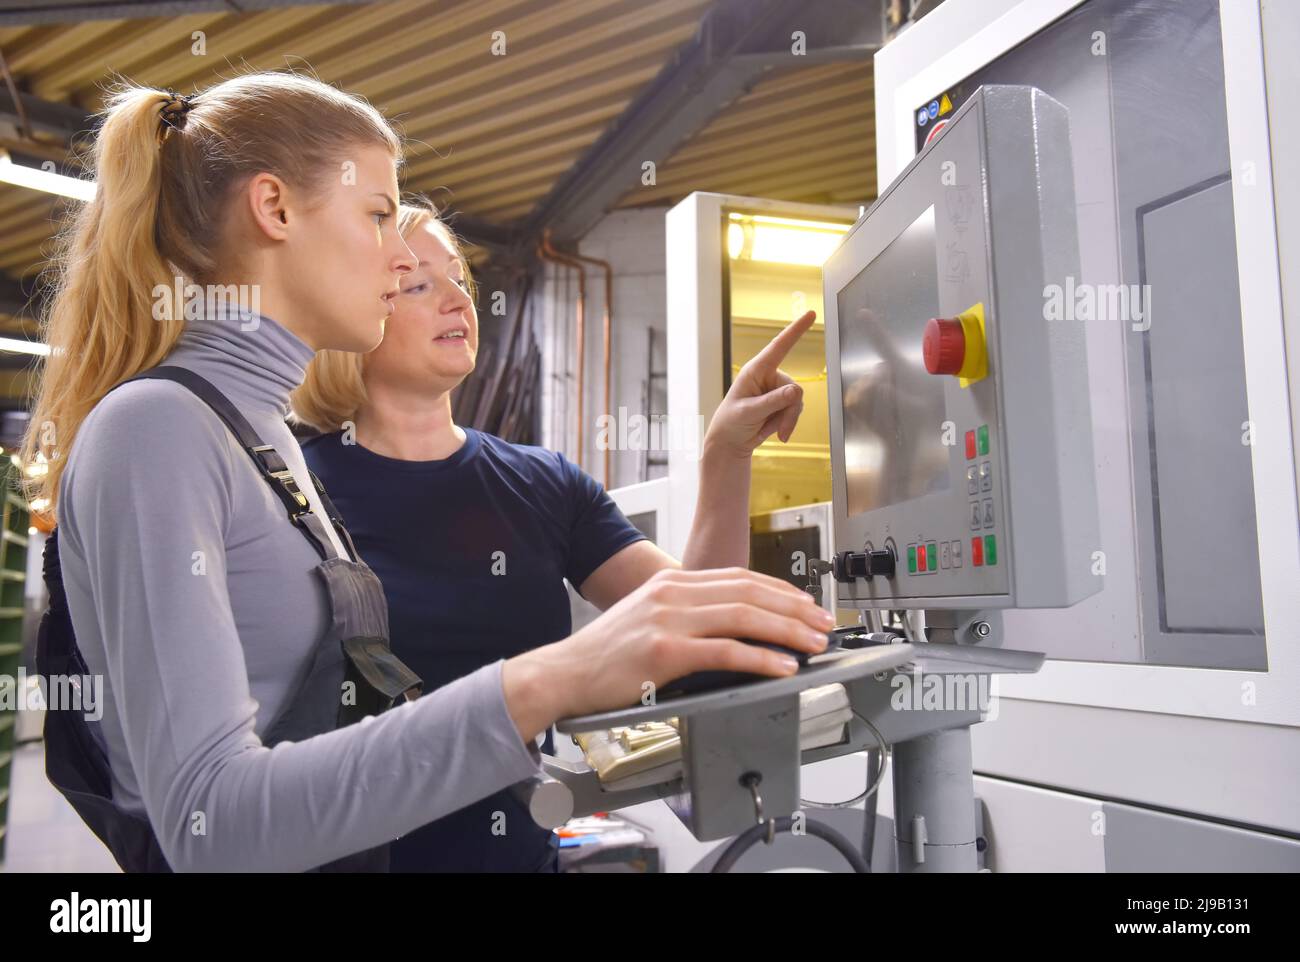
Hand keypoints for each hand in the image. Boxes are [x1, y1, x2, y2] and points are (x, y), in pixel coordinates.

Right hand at [502, 567, 834, 737]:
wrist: (566, 672)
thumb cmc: (608, 653)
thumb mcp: (651, 618)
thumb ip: (689, 614)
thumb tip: (736, 625)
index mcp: (672, 582)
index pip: (740, 578)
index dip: (780, 590)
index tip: (807, 605)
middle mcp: (673, 593)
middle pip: (749, 592)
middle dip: (794, 609)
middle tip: (823, 624)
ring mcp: (668, 620)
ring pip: (743, 617)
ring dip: (786, 631)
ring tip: (812, 644)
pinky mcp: (665, 652)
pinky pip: (724, 652)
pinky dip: (760, 658)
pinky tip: (781, 666)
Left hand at [704, 310, 815, 458]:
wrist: (731, 441)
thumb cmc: (731, 422)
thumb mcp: (749, 412)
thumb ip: (773, 401)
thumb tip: (796, 391)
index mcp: (756, 370)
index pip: (779, 346)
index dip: (796, 330)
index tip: (810, 314)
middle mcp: (768, 376)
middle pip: (794, 388)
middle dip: (789, 411)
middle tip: (780, 430)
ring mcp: (776, 389)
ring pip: (798, 401)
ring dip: (789, 420)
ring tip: (776, 433)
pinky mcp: (782, 402)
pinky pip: (796, 410)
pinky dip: (789, 423)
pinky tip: (778, 433)